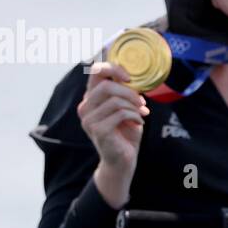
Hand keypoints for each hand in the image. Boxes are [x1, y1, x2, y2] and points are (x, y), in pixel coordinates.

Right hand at [77, 61, 149, 208]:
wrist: (123, 160)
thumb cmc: (125, 133)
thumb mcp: (126, 109)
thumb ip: (125, 93)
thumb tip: (132, 76)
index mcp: (91, 98)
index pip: (95, 72)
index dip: (112, 67)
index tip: (129, 76)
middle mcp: (85, 107)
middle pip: (106, 85)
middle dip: (129, 92)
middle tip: (141, 102)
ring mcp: (89, 119)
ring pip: (115, 100)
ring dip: (134, 105)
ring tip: (141, 113)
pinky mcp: (98, 130)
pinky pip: (120, 113)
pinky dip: (134, 116)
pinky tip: (139, 122)